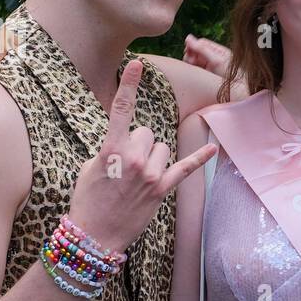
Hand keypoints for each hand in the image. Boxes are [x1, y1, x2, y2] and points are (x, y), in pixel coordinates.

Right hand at [68, 59, 217, 252]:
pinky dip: (199, 159)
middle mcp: (134, 158)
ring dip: (153, 157)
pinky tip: (212, 149)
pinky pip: (185, 168)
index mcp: (111, 149)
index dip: (128, 85)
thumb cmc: (88, 200)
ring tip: (137, 178)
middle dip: (138, 144)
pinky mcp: (162, 189)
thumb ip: (110, 148)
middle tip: (124, 166)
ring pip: (162, 148)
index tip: (135, 65)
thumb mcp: (90, 167)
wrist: (94, 235)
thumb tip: (125, 143)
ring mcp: (150, 174)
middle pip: (146, 132)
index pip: (121, 110)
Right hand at [184, 34, 246, 99]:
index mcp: (218, 51)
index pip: (202, 43)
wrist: (238, 92)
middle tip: (190, 62)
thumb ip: (202, 49)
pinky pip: (196, 71)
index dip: (193, 45)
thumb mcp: (216, 61)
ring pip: (195, 61)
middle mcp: (213, 58)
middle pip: (197, 52)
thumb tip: (188, 38)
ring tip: (192, 68)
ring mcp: (210, 67)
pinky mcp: (206, 76)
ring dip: (190, 63)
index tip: (187, 52)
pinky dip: (192, 71)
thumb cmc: (231, 75)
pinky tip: (192, 74)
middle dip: (191, 55)